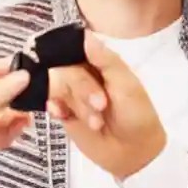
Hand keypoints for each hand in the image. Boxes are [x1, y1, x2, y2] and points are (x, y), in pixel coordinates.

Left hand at [0, 58, 31, 187]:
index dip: (7, 68)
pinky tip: (20, 129)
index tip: (29, 70)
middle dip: (16, 94)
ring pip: (4, 113)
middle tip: (34, 96)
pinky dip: (13, 131)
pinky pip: (4, 132)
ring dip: (16, 114)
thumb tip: (23, 76)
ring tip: (26, 116)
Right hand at [46, 34, 166, 179]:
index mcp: (100, 62)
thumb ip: (105, 60)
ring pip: (57, 87)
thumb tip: (84, 34)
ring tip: (95, 123)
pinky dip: (55, 107)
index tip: (73, 63)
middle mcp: (84, 74)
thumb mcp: (126, 85)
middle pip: (65, 69)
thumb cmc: (137, 116)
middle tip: (101, 106)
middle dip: (82, 89)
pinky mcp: (65, 113)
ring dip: (75, 103)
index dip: (70, 52)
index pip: (76, 47)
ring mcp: (72, 94)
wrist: (133, 153)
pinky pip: (50, 103)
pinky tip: (62, 115)